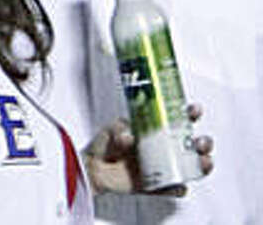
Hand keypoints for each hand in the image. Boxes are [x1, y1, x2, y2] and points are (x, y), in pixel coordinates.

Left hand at [85, 105, 211, 195]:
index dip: (190, 114)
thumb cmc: (107, 142)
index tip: (194, 110)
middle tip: (200, 142)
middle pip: (193, 145)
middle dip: (203, 142)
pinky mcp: (157, 185)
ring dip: (201, 166)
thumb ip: (119, 131)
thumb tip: (128, 138)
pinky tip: (180, 185)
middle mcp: (164, 147)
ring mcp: (163, 167)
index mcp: (157, 128)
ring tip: (202, 163)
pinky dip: (179, 188)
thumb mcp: (111, 129)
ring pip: (191, 167)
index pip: (179, 118)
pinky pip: (173, 189)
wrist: (96, 167)